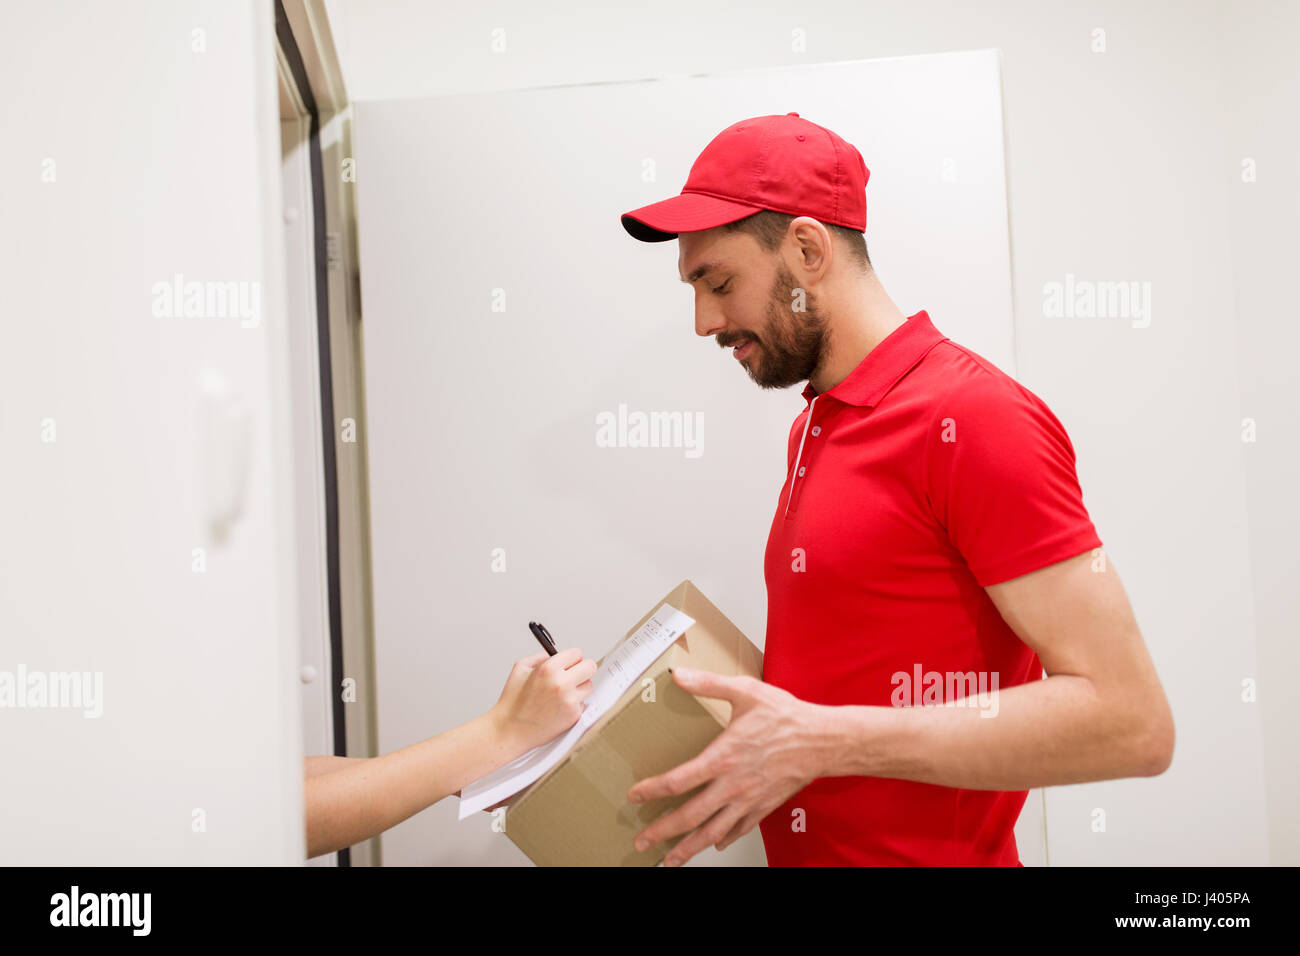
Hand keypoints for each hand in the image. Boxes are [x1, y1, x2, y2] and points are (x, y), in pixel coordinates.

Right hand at [489, 648, 596, 753]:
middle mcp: (562, 683)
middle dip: (582, 669)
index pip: (577, 654)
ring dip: (579, 687)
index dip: (572, 658)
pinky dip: (574, 704)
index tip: (570, 662)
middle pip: (590, 667)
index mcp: (549, 669)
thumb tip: (555, 653)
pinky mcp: (573, 715)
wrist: (510, 729)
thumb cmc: (513, 701)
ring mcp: (569, 700)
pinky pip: (583, 703)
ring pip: (589, 685)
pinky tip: (559, 707)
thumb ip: (540, 656)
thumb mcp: (520, 668)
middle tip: (574, 674)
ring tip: (563, 693)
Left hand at [626, 668, 828, 865]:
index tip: (634, 796)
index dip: (652, 791)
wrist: (824, 741)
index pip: (678, 781)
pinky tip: (713, 844)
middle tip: (641, 842)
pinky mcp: (764, 807)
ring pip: (713, 832)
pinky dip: (723, 839)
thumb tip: (678, 675)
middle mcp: (733, 785)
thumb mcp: (746, 691)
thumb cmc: (786, 716)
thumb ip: (709, 684)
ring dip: (688, 848)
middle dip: (662, 833)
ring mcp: (749, 801)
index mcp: (723, 757)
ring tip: (669, 860)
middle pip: (690, 816)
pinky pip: (739, 829)